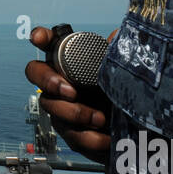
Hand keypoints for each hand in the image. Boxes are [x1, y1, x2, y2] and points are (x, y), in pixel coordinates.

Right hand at [25, 26, 112, 160]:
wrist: (137, 130)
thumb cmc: (123, 94)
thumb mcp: (122, 74)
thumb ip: (117, 56)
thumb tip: (117, 35)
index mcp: (73, 61)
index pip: (50, 43)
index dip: (40, 37)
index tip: (39, 38)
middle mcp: (60, 81)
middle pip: (36, 73)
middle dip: (49, 81)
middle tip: (72, 92)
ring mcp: (61, 106)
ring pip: (51, 106)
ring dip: (76, 114)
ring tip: (100, 118)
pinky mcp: (69, 131)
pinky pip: (70, 135)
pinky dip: (89, 138)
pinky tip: (105, 138)